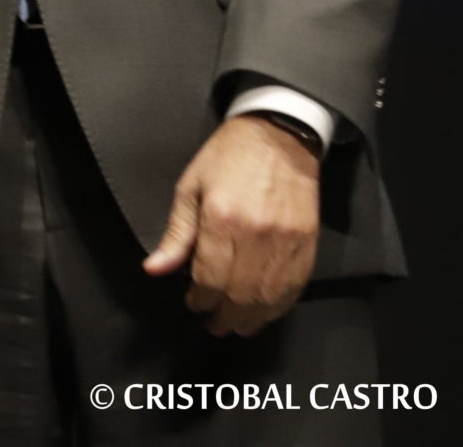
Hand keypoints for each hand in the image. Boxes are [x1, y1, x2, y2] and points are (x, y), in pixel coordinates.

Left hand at [143, 114, 319, 335]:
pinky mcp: (308, 244)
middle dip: (224, 316)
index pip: (210, 277)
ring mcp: (286, 241)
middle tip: (214, 326)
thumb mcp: (189, 188)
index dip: (200, 298)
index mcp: (221, 219)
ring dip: (252, 318)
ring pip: (269, 296)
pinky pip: (294, 287)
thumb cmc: (226, 157)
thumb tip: (154, 270)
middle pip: (240, 293)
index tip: (193, 304)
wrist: (279, 136)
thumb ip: (176, 234)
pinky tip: (265, 312)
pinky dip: (278, 305)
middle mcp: (256, 235)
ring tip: (236, 326)